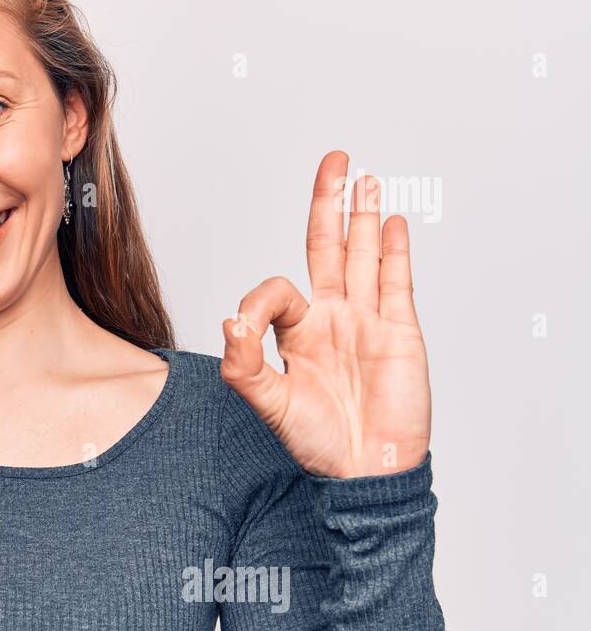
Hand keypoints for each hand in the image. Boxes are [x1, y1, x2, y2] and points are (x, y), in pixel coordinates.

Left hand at [220, 150, 429, 478]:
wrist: (365, 468)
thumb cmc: (318, 442)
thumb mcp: (267, 403)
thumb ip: (244, 365)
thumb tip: (229, 323)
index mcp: (297, 332)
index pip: (278, 288)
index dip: (260, 299)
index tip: (248, 324)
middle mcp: (332, 319)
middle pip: (328, 247)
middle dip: (329, 203)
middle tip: (334, 162)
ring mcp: (368, 321)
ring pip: (364, 256)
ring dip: (364, 216)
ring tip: (365, 179)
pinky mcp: (400, 332)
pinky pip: (397, 283)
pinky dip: (394, 252)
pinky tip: (393, 223)